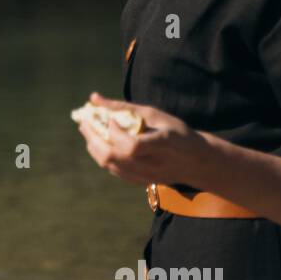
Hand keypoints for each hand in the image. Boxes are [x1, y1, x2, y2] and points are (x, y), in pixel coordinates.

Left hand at [76, 91, 207, 187]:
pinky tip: (99, 144)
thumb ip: (124, 107)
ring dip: (93, 146)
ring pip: (109, 165)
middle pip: (114, 157)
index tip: (109, 118)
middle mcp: (153, 164)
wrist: (196, 162)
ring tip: (88, 130)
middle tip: (84, 122)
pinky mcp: (140, 182)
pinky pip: (113, 170)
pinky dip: (102, 156)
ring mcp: (146, 176)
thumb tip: (94, 98)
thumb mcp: (155, 114)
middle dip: (93, 138)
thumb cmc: (176, 131)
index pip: (131, 145)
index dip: (115, 133)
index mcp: (163, 144)